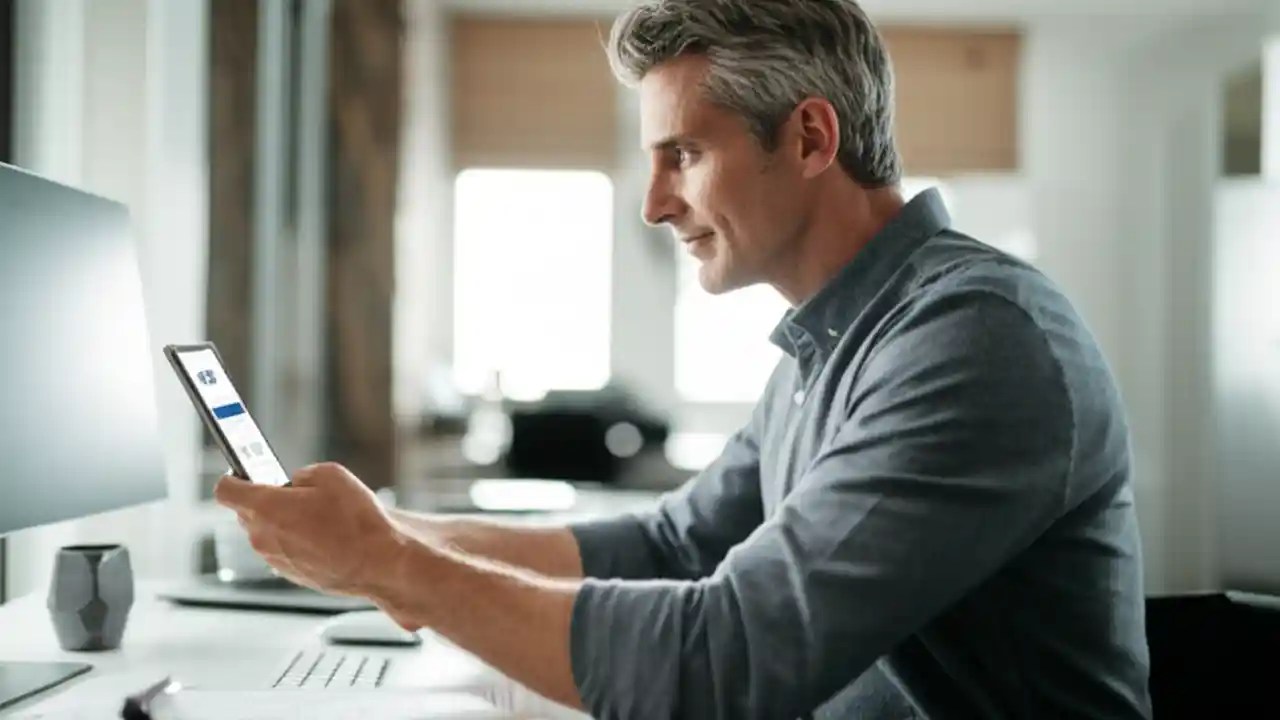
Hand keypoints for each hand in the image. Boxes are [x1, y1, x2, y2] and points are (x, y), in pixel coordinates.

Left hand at [214, 462, 405, 599]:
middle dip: (266, 500)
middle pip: (246, 512)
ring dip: (283, 522)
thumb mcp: (331, 475)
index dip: (234, 478)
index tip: (245, 474)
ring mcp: (274, 559)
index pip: (225, 490)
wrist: (378, 562)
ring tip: (318, 517)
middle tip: (295, 494)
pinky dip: (296, 541)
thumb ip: (302, 474)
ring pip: (266, 532)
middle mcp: (262, 536)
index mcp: (265, 507)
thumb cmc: (357, 520)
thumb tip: (294, 483)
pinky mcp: (289, 574)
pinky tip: (325, 537)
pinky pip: (283, 550)